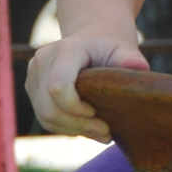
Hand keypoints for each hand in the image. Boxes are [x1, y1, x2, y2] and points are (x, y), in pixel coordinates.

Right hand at [26, 33, 148, 140]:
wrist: (92, 41)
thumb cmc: (110, 48)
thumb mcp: (125, 50)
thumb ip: (131, 59)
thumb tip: (139, 67)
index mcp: (65, 50)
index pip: (58, 87)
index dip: (76, 108)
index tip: (97, 111)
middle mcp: (42, 61)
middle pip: (50, 108)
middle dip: (78, 125)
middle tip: (105, 130)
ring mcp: (33, 76)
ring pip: (46, 117)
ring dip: (73, 129)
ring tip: (98, 129)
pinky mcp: (32, 89)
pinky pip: (45, 118)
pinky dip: (66, 127)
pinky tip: (85, 124)